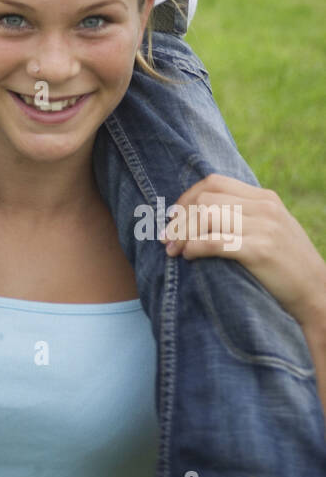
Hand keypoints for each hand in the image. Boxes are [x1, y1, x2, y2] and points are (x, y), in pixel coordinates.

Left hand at [162, 174, 325, 330]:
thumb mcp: (270, 230)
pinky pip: (216, 241)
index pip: (213, 183)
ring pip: (207, 216)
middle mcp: (265, 207)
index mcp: (265, 198)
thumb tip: (198, 214)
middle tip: (167, 240)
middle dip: (180, 218)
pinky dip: (195, 247)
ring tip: (174, 251)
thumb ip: (243, 216)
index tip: (173, 218)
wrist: (318, 294)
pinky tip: (189, 256)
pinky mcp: (261, 251)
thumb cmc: (287, 266)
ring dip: (183, 233)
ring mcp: (264, 227)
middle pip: (206, 198)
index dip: (187, 198)